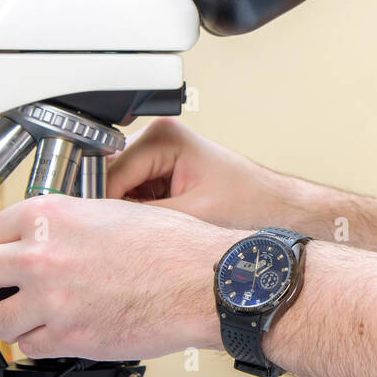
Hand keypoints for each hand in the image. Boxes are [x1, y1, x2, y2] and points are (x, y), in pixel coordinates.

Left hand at [0, 193, 245, 360]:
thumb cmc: (176, 248)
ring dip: (17, 320)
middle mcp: (43, 255)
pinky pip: (32, 347)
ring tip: (36, 319)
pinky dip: (42, 343)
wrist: (203, 283)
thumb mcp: (117, 212)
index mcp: (53, 217)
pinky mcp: (69, 336)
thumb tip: (51, 240)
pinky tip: (61, 334)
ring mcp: (52, 299)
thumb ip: (72, 224)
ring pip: (3, 319)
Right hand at [106, 117, 296, 229]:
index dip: (104, 208)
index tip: (102, 235)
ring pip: (118, 187)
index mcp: (163, 137)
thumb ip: (143, 218)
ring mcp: (158, 152)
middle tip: (125, 238)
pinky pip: (133, 192)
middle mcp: (157, 137)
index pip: (110, 173)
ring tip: (153, 230)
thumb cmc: (249, 204)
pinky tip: (158, 224)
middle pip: (109, 177)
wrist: (275, 207)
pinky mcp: (162, 168)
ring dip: (127, 212)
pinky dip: (139, 211)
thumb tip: (105, 227)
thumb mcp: (191, 215)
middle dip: (114, 209)